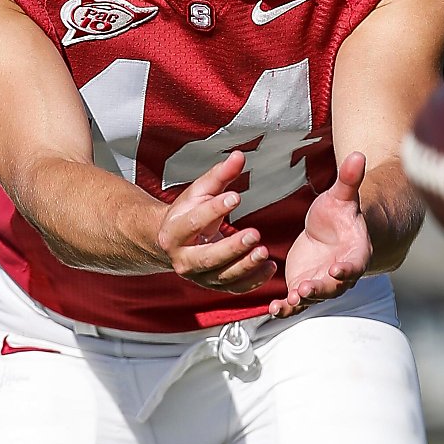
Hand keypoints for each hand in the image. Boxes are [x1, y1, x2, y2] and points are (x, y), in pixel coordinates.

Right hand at [157, 150, 270, 292]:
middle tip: (255, 234)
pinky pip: (235, 288)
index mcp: (174, 233)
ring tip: (265, 252)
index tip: (236, 197)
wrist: (174, 243)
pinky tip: (270, 268)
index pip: (194, 222)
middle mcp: (183, 260)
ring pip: (223, 276)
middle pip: (207, 257)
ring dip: (245, 266)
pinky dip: (254, 281)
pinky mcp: (214, 286)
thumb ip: (219, 176)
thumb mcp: (200, 192)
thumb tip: (239, 155)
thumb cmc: (189, 213)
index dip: (214, 209)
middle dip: (232, 247)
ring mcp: (199, 278)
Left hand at [267, 151, 371, 317]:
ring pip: (313, 298)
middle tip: (304, 289)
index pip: (354, 264)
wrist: (332, 231)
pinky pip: (296, 302)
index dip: (347, 268)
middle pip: (333, 287)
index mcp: (355, 253)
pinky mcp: (303, 287)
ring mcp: (321, 283)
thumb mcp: (342, 196)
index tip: (336, 268)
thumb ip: (350, 180)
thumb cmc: (340, 214)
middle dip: (319, 289)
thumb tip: (358, 154)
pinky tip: (272, 309)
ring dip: (300, 302)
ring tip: (285, 303)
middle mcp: (341, 274)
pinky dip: (285, 308)